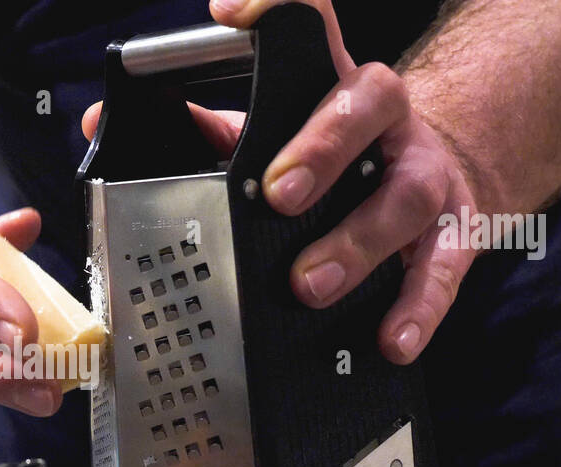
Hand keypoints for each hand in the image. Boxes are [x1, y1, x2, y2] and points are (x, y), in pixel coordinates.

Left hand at [87, 0, 483, 363]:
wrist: (440, 178)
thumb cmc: (337, 159)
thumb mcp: (275, 136)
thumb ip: (203, 130)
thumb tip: (103, 122)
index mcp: (331, 85)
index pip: (310, 24)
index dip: (276, 8)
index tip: (228, 15)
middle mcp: (385, 118)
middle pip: (368, 102)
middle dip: (320, 148)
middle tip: (277, 195)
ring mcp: (426, 171)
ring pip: (408, 193)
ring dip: (358, 243)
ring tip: (309, 285)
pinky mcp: (457, 230)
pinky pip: (445, 268)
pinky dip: (419, 308)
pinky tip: (391, 339)